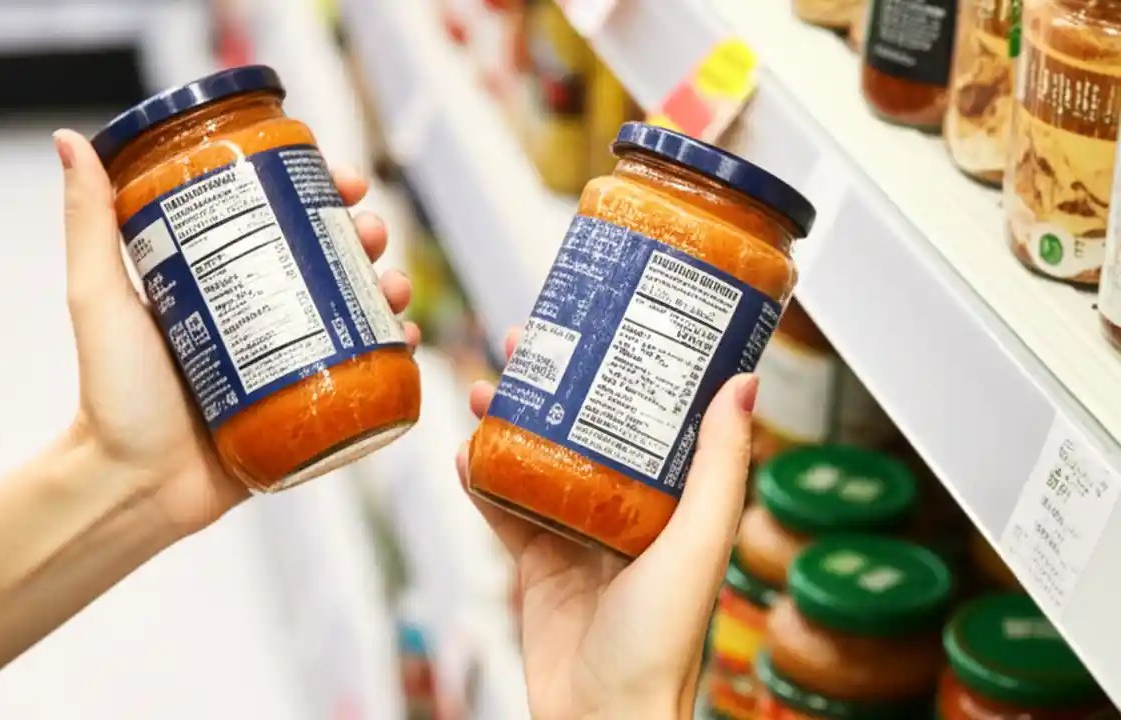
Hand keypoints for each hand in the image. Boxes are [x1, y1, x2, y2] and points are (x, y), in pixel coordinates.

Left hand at [54, 129, 417, 537]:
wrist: (130, 486)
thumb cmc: (110, 395)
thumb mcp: (99, 297)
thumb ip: (89, 224)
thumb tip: (69, 140)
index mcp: (220, 282)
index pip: (280, 220)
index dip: (319, 194)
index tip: (341, 177)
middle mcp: (260, 317)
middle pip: (329, 261)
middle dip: (364, 238)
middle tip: (372, 233)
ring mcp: (288, 363)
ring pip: (355, 313)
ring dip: (387, 289)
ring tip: (394, 287)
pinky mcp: (308, 409)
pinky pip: (363, 374)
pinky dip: (393, 353)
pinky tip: (407, 339)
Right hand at [458, 329, 756, 719]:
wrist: (601, 719)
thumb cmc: (660, 645)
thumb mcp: (697, 541)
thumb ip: (718, 465)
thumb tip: (744, 380)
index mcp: (671, 503)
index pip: (646, 417)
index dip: (621, 366)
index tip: (600, 322)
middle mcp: (624, 513)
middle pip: (581, 429)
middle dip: (551, 383)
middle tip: (524, 341)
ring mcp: (577, 538)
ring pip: (536, 460)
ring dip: (508, 420)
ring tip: (486, 387)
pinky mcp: (536, 567)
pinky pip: (504, 509)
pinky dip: (482, 478)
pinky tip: (465, 451)